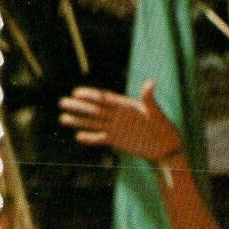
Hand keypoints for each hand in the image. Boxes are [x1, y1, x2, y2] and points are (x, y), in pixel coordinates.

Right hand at [59, 80, 181, 161]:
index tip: (77, 92)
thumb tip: (150, 83)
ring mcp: (115, 128)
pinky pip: (100, 139)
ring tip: (62, 118)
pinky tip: (78, 137)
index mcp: (124, 106)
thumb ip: (149, 99)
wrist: (166, 146)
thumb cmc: (164, 126)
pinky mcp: (116, 140)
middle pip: (94, 110)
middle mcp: (116, 116)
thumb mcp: (156, 112)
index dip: (91, 95)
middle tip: (62, 102)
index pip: (104, 98)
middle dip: (78, 106)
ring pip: (93, 123)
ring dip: (78, 121)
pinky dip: (90, 139)